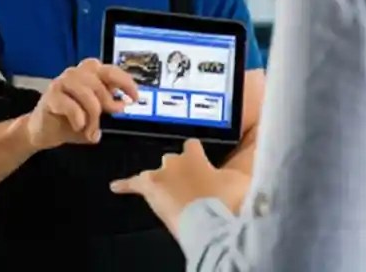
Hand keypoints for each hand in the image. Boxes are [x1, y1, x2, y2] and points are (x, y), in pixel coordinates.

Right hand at [25, 58, 138, 150]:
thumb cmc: (69, 120)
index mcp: (88, 74)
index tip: (135, 97)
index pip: (110, 71)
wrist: (42, 131)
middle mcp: (75, 73)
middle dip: (108, 104)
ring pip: (87, 95)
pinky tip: (77, 126)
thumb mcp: (94, 113)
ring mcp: (61, 83)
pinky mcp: (50, 96)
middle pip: (100, 84)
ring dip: (93, 117)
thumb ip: (108, 105)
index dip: (125, 82)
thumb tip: (122, 104)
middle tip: (109, 119)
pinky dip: (78, 119)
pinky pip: (71, 106)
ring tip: (91, 131)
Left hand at [110, 138, 243, 236]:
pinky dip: (124, 185)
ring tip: (168, 190)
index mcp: (194, 156)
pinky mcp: (148, 190)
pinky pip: (132, 185)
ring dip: (160, 180)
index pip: (191, 145)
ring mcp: (158, 176)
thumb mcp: (241, 182)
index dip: (195, 154)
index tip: (199, 160)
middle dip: (179, 171)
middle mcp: (173, 161)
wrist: (206, 220)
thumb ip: (239, 171)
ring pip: (154, 172)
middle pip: (172, 160)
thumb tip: (251, 159)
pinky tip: (115, 186)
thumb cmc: (225, 201)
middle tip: (190, 187)